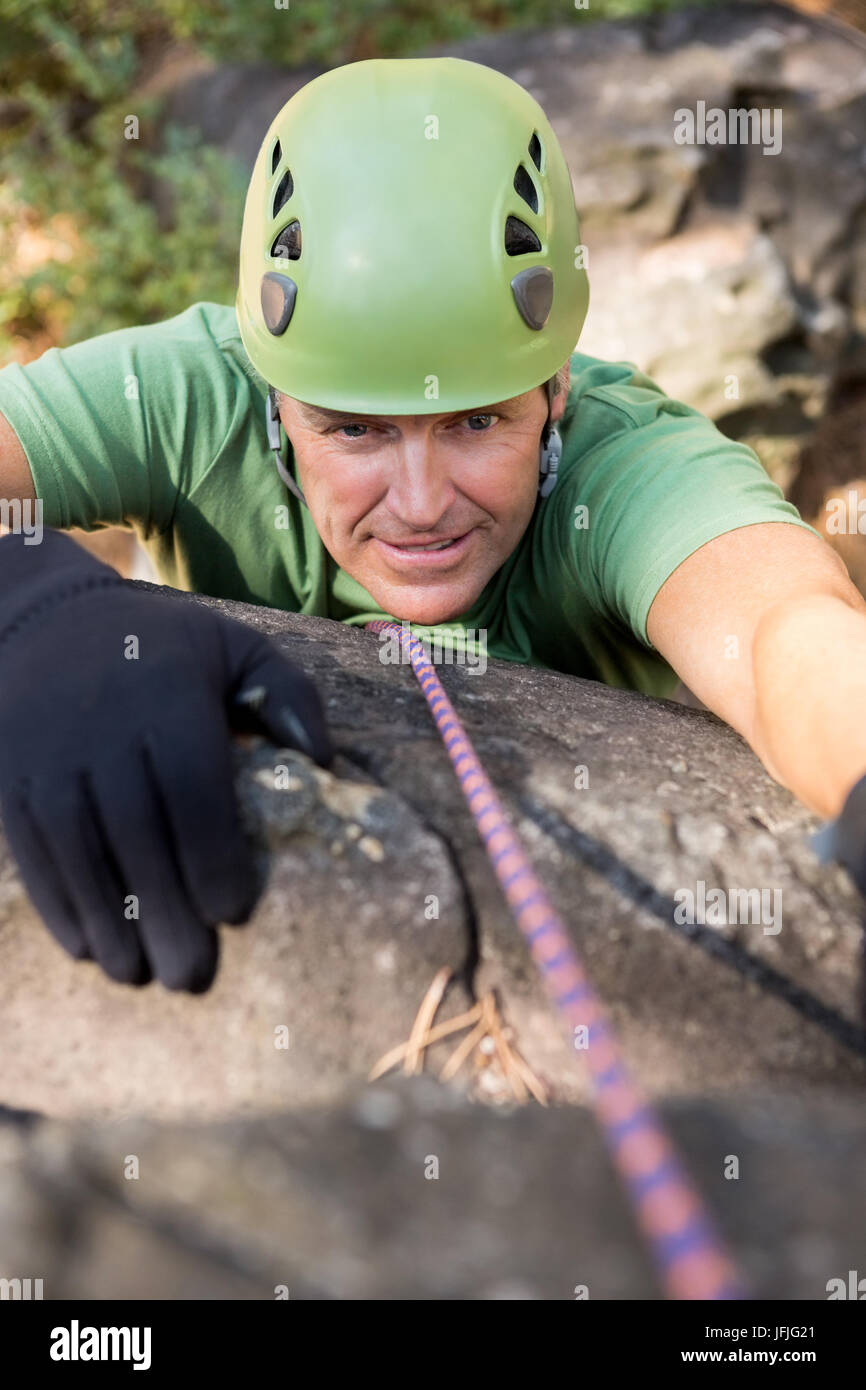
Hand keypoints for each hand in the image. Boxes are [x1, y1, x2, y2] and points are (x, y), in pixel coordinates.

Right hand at [0, 529, 331, 991]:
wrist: (43, 616)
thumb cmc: (161, 645)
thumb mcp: (233, 645)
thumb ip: (287, 692)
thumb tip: (321, 761)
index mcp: (166, 692)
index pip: (189, 784)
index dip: (210, 853)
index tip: (234, 913)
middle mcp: (100, 722)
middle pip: (133, 829)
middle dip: (162, 909)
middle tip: (192, 977)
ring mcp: (44, 749)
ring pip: (75, 846)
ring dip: (106, 919)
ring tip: (138, 975)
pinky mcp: (5, 772)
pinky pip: (28, 846)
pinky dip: (56, 900)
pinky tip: (86, 947)